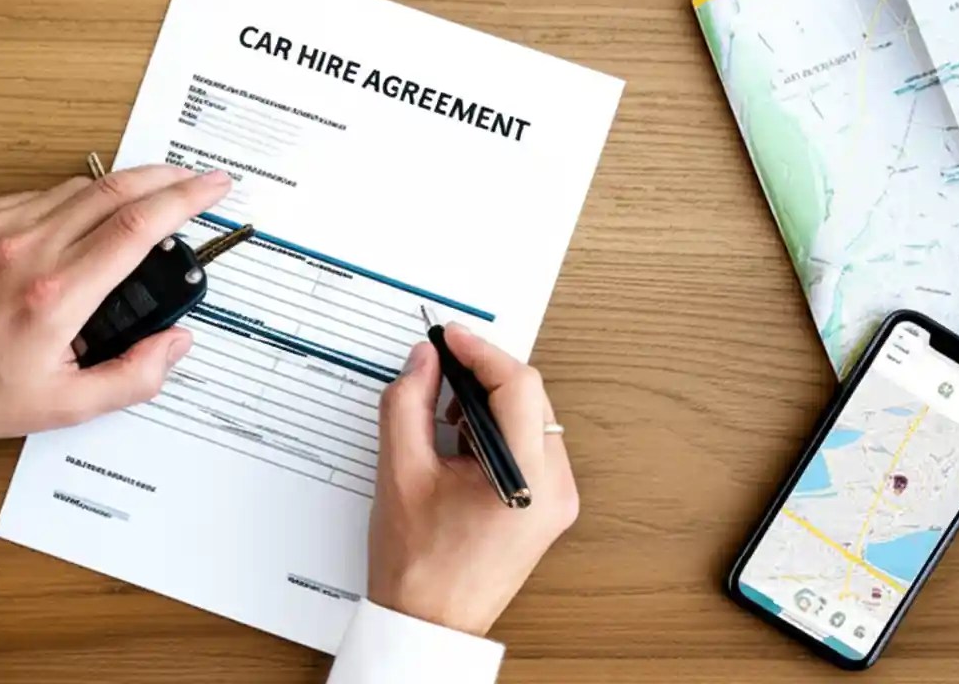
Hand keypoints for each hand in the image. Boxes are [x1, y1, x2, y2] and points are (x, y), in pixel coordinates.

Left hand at [0, 166, 231, 448]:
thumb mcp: (65, 407)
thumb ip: (135, 377)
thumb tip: (176, 343)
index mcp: (55, 295)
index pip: (138, 226)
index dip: (186, 198)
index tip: (213, 187)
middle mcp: (26, 250)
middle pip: (116, 190)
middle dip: (168, 177)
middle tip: (198, 180)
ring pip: (80, 187)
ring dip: (125, 187)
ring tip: (151, 200)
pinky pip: (42, 195)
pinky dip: (77, 200)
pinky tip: (89, 220)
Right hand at [368, 324, 578, 635]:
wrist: (431, 622)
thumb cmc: (419, 566)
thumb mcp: (400, 473)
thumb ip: (407, 404)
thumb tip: (423, 359)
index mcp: (528, 481)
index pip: (518, 386)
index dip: (481, 352)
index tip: (449, 338)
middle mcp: (556, 488)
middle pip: (531, 398)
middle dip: (483, 377)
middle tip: (440, 370)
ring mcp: (558, 499)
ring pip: (532, 418)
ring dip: (490, 403)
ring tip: (445, 416)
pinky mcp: (549, 505)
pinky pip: (530, 445)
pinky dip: (497, 430)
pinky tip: (462, 441)